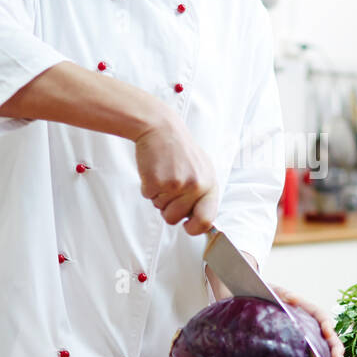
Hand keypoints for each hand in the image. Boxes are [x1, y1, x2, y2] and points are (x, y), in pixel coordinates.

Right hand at [134, 111, 217, 235]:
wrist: (160, 128)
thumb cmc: (179, 150)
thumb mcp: (201, 169)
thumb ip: (202, 194)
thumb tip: (200, 221)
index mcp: (209, 184)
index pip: (206, 220)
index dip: (195, 228)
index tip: (187, 226)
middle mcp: (195, 186)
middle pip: (175, 219)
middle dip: (168, 208)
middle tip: (169, 186)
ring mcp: (176, 184)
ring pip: (160, 209)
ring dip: (158, 196)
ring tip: (163, 174)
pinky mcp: (156, 181)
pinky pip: (148, 197)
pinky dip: (147, 187)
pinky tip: (154, 170)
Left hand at [272, 285, 344, 356]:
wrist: (259, 305)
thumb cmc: (267, 297)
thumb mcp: (273, 292)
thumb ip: (281, 293)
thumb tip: (290, 298)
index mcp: (307, 311)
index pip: (321, 316)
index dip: (326, 324)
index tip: (326, 332)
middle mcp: (313, 326)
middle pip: (329, 338)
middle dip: (335, 350)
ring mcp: (310, 340)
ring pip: (325, 353)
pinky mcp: (304, 353)